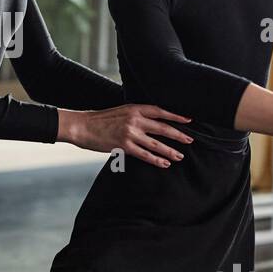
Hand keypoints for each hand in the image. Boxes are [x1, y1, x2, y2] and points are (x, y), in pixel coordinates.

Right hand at [57, 104, 194, 167]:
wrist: (82, 126)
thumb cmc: (100, 119)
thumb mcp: (120, 111)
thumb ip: (135, 114)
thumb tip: (150, 121)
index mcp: (134, 108)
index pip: (160, 111)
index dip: (175, 116)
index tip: (188, 120)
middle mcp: (134, 119)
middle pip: (162, 128)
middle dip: (178, 135)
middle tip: (190, 140)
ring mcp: (130, 133)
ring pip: (156, 144)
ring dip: (170, 151)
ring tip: (180, 156)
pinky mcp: (124, 146)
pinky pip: (145, 155)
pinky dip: (156, 160)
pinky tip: (164, 164)